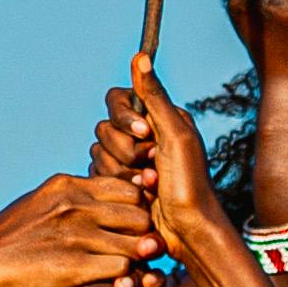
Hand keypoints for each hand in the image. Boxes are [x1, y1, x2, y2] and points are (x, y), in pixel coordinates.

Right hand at [0, 175, 154, 286]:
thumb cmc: (4, 244)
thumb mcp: (37, 208)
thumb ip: (69, 202)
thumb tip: (100, 203)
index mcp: (65, 185)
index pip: (129, 187)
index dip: (137, 211)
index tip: (132, 231)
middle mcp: (74, 204)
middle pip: (140, 212)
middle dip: (143, 235)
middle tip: (140, 254)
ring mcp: (74, 234)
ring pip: (137, 240)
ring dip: (139, 259)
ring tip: (134, 273)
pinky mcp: (73, 267)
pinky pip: (123, 268)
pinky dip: (126, 279)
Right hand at [96, 58, 230, 269]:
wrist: (188, 231)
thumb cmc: (190, 183)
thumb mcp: (175, 135)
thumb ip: (154, 95)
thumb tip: (140, 55)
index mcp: (159, 116)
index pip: (118, 99)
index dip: (125, 119)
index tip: (146, 134)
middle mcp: (143, 134)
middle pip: (105, 129)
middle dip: (126, 152)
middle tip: (153, 167)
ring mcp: (130, 160)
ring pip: (98, 153)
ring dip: (123, 171)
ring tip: (149, 185)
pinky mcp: (120, 183)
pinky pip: (97, 175)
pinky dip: (116, 186)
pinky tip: (138, 196)